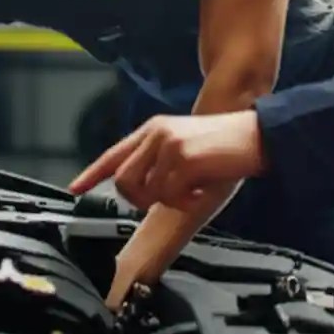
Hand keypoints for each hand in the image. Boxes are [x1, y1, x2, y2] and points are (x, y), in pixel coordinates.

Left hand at [68, 111, 265, 211]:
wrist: (258, 136)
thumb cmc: (226, 148)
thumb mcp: (186, 149)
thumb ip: (159, 165)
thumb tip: (141, 193)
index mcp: (153, 130)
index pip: (114, 154)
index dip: (92, 174)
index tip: (76, 188)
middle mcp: (156, 134)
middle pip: (123, 181)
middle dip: (142, 201)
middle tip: (169, 199)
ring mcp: (168, 144)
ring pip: (145, 192)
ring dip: (168, 201)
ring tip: (190, 191)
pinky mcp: (183, 158)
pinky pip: (169, 196)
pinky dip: (185, 202)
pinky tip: (201, 190)